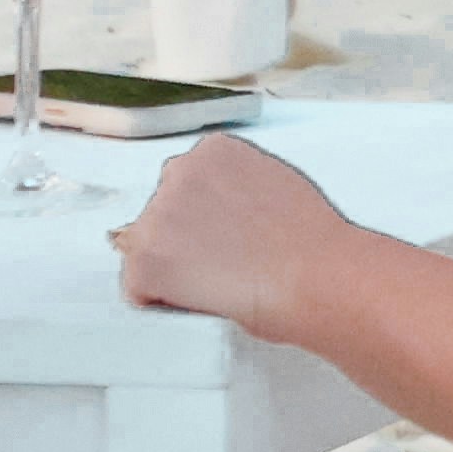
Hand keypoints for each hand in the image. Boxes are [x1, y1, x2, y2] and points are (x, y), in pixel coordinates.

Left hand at [113, 136, 344, 335]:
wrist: (313, 275)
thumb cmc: (309, 239)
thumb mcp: (275, 181)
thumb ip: (234, 184)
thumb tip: (221, 209)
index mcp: (213, 150)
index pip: (184, 182)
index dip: (202, 216)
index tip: (220, 232)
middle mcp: (178, 174)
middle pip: (159, 214)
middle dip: (181, 238)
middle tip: (221, 261)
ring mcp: (156, 218)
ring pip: (145, 252)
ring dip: (172, 268)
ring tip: (219, 281)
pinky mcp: (144, 263)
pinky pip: (139, 291)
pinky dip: (164, 301)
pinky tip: (204, 296)